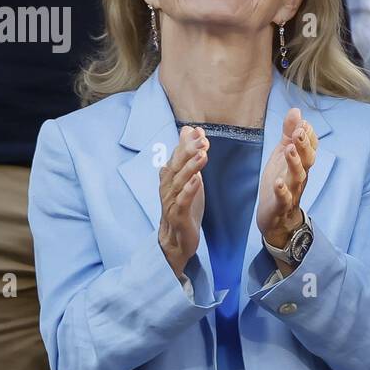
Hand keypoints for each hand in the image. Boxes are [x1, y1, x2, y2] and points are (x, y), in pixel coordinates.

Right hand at [158, 126, 208, 277]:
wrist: (178, 239)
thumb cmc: (184, 206)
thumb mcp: (189, 177)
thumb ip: (188, 155)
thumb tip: (189, 130)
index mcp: (170, 177)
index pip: (177, 157)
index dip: (186, 144)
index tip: (198, 131)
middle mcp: (167, 187)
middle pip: (176, 166)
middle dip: (188, 151)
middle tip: (201, 139)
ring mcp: (171, 202)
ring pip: (179, 182)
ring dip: (190, 168)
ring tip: (202, 155)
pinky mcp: (177, 216)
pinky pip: (182, 201)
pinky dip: (189, 190)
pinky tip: (197, 180)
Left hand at [258, 109, 317, 258]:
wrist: (277, 219)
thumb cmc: (281, 183)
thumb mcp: (283, 155)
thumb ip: (289, 134)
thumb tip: (297, 110)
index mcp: (301, 163)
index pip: (310, 147)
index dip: (308, 136)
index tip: (303, 122)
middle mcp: (300, 176)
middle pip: (307, 160)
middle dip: (304, 145)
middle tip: (299, 131)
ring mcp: (292, 191)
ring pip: (297, 177)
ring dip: (294, 163)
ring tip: (289, 150)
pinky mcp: (280, 206)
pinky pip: (284, 199)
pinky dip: (282, 191)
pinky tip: (277, 182)